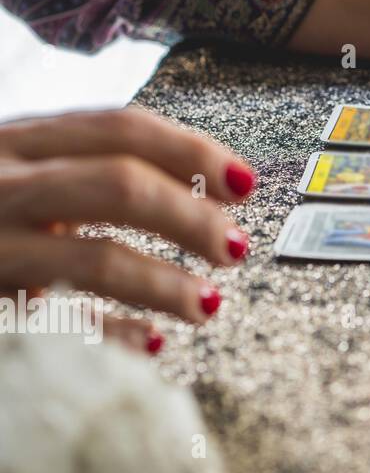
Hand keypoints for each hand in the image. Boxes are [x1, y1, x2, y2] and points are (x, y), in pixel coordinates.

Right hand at [0, 107, 256, 354]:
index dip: (194, 152)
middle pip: (118, 184)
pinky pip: (55, 324)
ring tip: (207, 304)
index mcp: (17, 139)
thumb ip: (89, 169)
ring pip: (92, 257)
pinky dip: (111, 335)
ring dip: (164, 283)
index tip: (244, 183)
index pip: (121, 127)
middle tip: (235, 248)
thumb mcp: (20, 170)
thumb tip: (210, 187)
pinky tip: (150, 344)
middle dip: (190, 217)